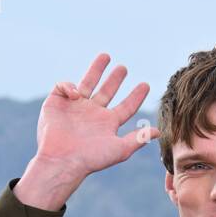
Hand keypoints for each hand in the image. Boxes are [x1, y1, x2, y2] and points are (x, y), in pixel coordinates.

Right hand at [36, 51, 157, 178]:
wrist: (63, 160)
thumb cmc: (91, 158)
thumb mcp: (119, 149)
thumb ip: (138, 139)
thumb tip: (159, 132)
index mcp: (107, 124)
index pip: (126, 107)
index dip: (136, 97)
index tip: (146, 85)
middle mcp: (93, 114)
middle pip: (107, 92)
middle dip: (115, 80)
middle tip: (123, 68)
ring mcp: (75, 107)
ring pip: (87, 83)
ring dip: (96, 70)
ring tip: (106, 56)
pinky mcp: (56, 102)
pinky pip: (64, 86)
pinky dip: (69, 85)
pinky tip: (76, 94)